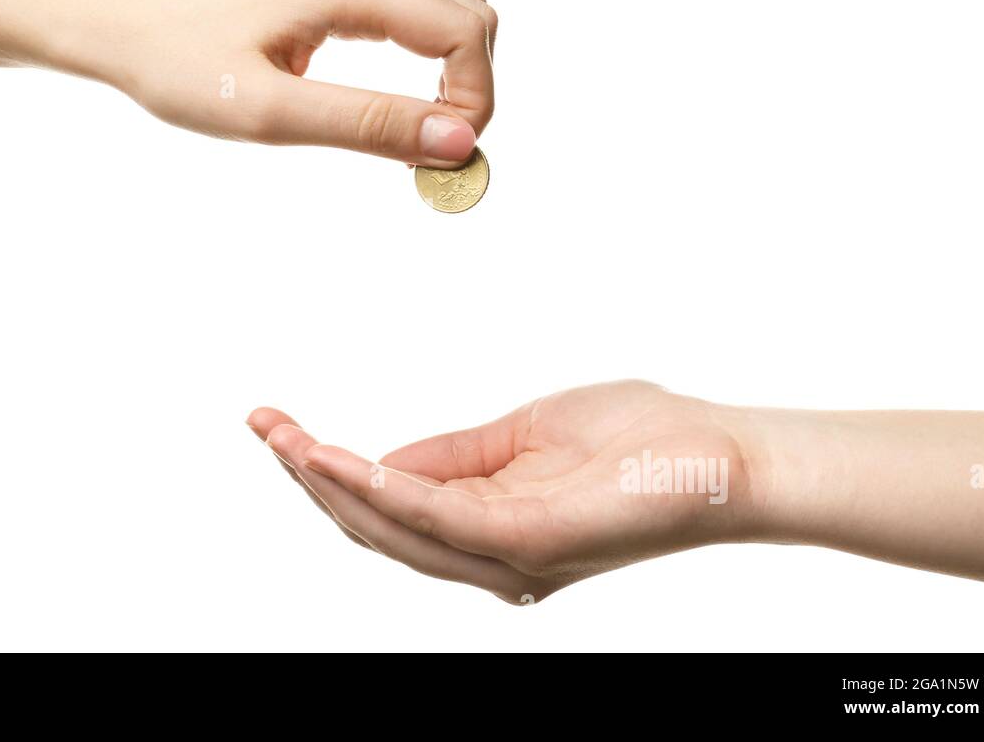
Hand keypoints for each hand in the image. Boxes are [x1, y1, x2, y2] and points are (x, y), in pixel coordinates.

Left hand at [57, 0, 495, 165]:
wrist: (121, 23)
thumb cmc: (179, 67)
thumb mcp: (270, 114)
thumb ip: (369, 124)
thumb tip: (456, 143)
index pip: (463, 30)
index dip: (476, 98)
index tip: (448, 153)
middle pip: (471, 4)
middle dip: (474, 77)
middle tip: (437, 141)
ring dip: (462, 44)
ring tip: (428, 105)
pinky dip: (436, 16)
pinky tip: (408, 59)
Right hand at [246, 381, 756, 602]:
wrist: (720, 455)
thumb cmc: (637, 441)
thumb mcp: (520, 435)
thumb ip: (450, 455)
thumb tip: (379, 459)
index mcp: (487, 531)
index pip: (390, 511)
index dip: (330, 471)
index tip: (283, 425)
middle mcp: (488, 558)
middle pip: (376, 528)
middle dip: (310, 479)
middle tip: (263, 426)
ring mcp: (505, 556)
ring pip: (391, 529)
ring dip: (326, 482)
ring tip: (281, 437)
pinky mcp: (525, 541)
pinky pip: (432, 516)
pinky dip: (375, 486)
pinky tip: (334, 456)